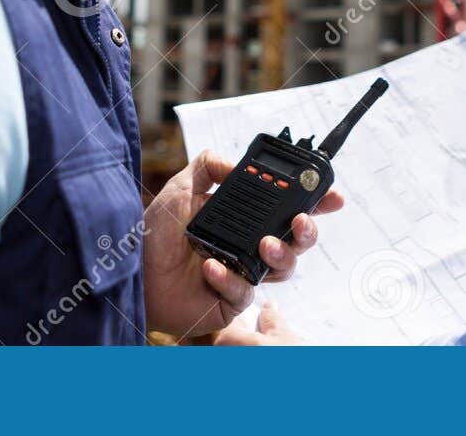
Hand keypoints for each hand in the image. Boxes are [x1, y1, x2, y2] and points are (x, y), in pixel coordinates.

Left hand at [140, 150, 344, 339]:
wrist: (131, 268)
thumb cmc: (156, 232)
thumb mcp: (182, 186)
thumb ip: (209, 165)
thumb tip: (238, 164)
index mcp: (244, 219)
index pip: (287, 210)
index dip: (315, 205)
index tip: (334, 197)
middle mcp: (249, 246)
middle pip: (297, 242)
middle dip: (307, 232)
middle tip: (298, 222)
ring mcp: (243, 274)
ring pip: (283, 269)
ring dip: (280, 256)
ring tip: (262, 245)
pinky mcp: (230, 302)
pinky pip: (244, 292)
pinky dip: (229, 278)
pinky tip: (209, 267)